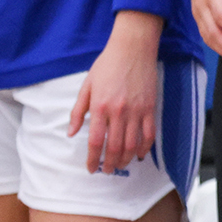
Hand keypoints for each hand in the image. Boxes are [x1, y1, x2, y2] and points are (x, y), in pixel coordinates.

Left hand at [68, 10, 161, 174]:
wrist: (132, 49)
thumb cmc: (106, 65)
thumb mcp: (86, 86)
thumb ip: (78, 112)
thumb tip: (71, 133)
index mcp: (99, 107)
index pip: (94, 141)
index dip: (92, 158)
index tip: (90, 168)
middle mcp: (118, 112)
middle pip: (115, 147)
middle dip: (110, 164)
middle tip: (107, 171)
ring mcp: (136, 111)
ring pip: (133, 144)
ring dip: (127, 159)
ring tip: (121, 166)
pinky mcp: (150, 108)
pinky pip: (150, 134)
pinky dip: (145, 147)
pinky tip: (140, 155)